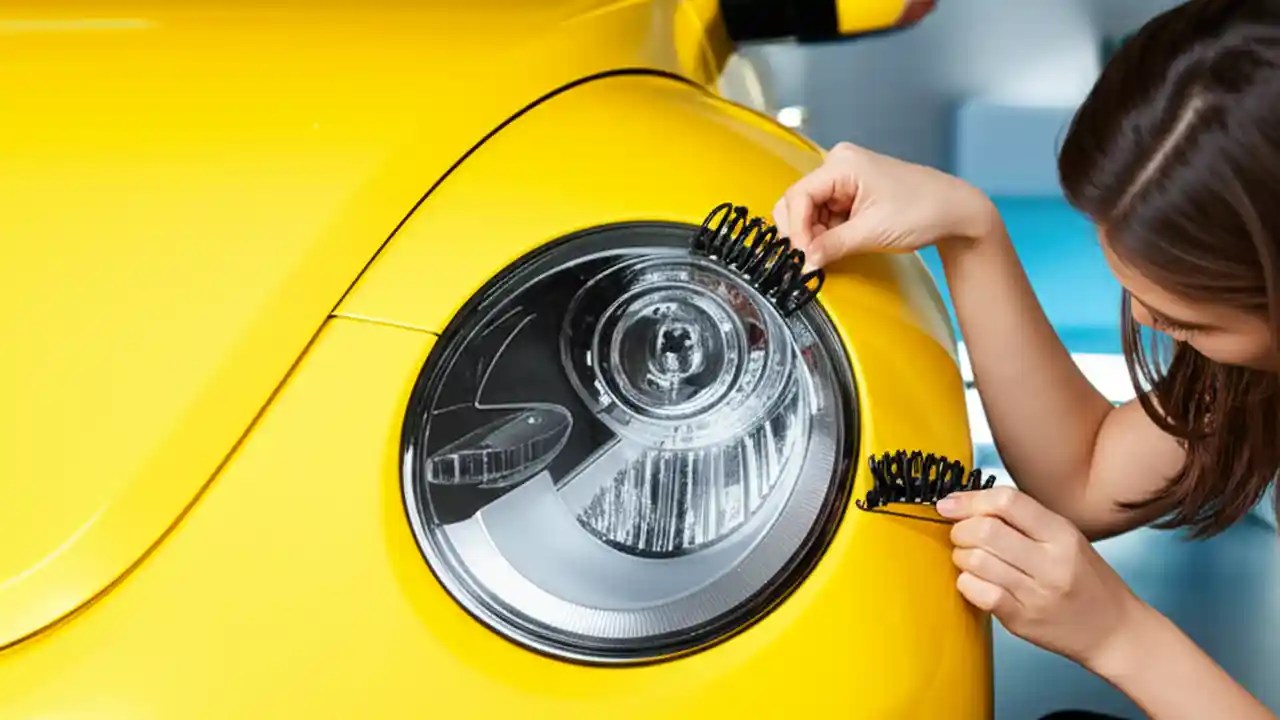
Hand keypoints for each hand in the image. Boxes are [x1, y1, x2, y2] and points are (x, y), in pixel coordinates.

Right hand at [772, 142, 998, 268]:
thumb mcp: (872, 233)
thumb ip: (831, 246)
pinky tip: (839, 245)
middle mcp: (839, 165)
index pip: (798, 196)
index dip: (796, 230)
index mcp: (842, 164)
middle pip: (799, 202)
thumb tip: (803, 263)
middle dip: (803, 232)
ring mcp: (845, 179)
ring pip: (809, 211)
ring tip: (832, 253)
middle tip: (812, 258)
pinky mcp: (851, 194)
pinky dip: (826, 234)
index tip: (802, 257)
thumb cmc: (922, 212)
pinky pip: (825, 215)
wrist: (955, 212)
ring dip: (815, 236)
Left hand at [937, 486, 1147, 670]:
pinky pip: (978, 593)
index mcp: (1063, 535)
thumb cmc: (1087, 581)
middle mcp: (1051, 563)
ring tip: (969, 558)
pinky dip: (966, 582)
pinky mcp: (1021, 621)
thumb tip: (968, 503)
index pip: (1008, 502)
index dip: (970, 499)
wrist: (1115, 631)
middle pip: (985, 531)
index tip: (950, 503)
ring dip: (960, 556)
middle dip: (960, 529)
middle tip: (960, 534)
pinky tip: (975, 581)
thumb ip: (1024, 519)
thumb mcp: (1067, 538)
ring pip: (976, 561)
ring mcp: (1036, 594)